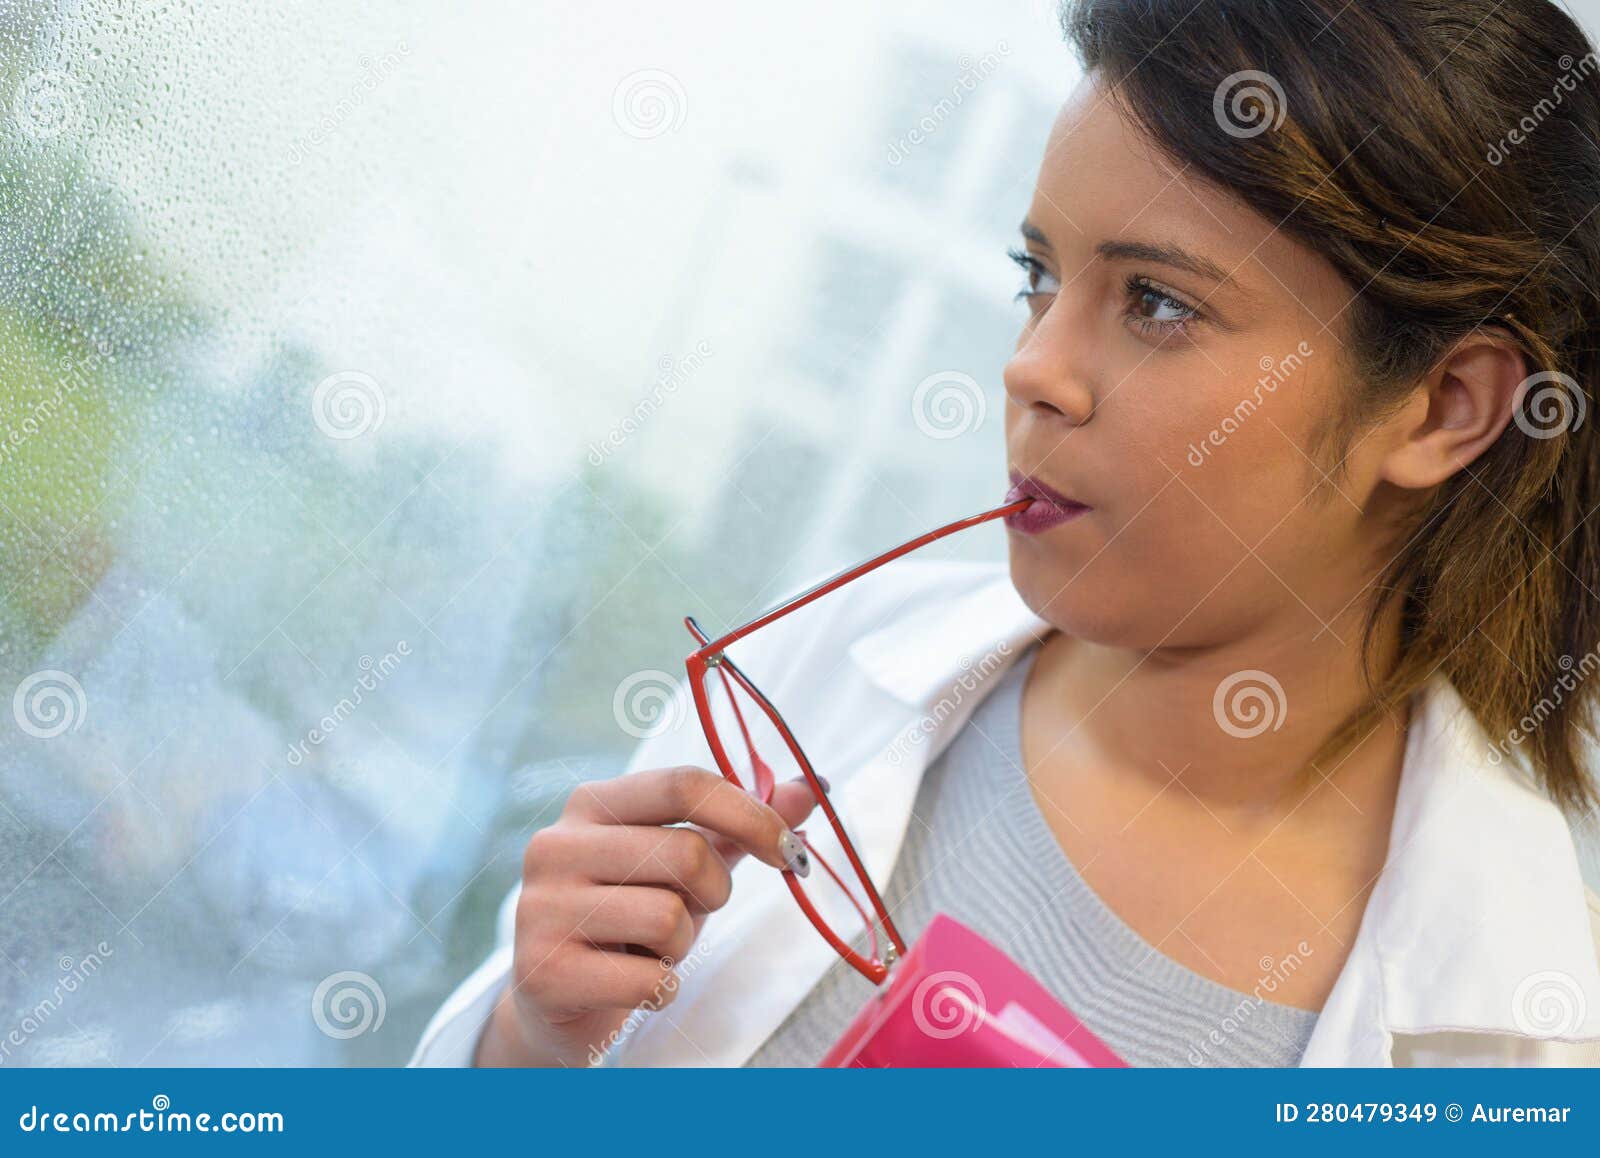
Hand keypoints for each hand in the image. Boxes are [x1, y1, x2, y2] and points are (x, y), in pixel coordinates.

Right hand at [475, 764, 820, 1066]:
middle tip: (694, 911)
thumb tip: (812, 787)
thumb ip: (741, 826)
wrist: (557, 999)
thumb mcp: (685, 865)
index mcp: (592, 803)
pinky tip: (634, 986)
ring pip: (669, 918)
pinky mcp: (543, 972)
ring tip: (652, 949)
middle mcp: (556, 845)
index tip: (789, 850)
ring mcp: (542, 908)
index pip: (685, 785)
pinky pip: (647, 980)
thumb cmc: (630, 918)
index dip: (751, 814)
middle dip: (716, 891)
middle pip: (688, 853)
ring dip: (682, 945)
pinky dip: (662, 989)